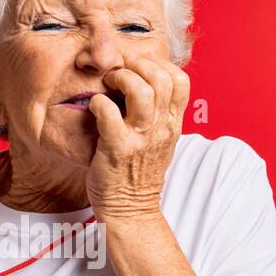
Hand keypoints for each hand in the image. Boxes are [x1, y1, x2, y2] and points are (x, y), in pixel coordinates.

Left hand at [85, 54, 190, 220]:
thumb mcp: (161, 140)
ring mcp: (140, 138)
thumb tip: (148, 84)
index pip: (180, 80)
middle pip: (161, 78)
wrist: (130, 210)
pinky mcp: (117, 147)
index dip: (158, 65)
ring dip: (119, 79)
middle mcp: (161, 128)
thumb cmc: (139, 172)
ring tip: (108, 85)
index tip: (139, 69)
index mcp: (173, 123)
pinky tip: (94, 108)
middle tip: (119, 74)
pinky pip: (109, 111)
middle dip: (136, 66)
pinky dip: (98, 103)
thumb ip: (160, 114)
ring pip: (140, 89)